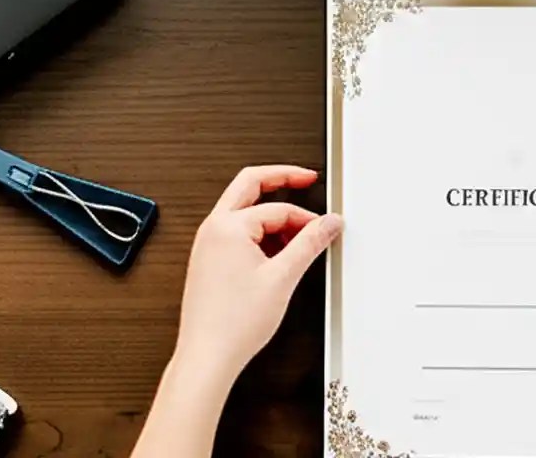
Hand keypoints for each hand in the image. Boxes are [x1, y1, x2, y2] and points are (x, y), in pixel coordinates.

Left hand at [174, 165, 342, 384]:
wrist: (208, 356)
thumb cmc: (233, 324)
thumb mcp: (283, 277)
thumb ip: (310, 243)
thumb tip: (328, 223)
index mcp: (226, 227)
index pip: (277, 209)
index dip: (307, 219)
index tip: (326, 227)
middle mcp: (212, 230)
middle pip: (249, 185)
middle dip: (281, 179)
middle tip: (307, 178)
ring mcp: (207, 245)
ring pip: (244, 210)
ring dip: (272, 214)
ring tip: (299, 234)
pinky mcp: (209, 260)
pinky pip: (237, 232)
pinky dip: (261, 234)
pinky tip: (279, 253)